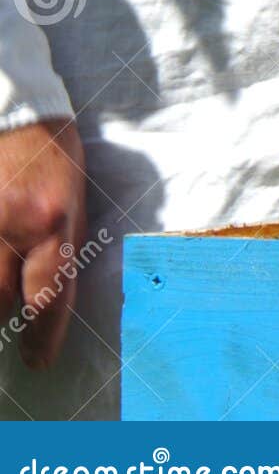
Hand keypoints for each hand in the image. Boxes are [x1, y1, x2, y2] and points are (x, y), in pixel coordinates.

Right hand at [0, 119, 86, 369]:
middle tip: (12, 323)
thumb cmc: (54, 155)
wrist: (16, 113)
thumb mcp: (76, 200)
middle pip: (0, 300)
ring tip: (2, 289)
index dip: (43, 337)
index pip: (49, 295)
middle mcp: (13, 224)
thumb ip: (63, 247)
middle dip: (4, 316)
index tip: (38, 361)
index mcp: (54, 220)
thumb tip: (49, 300)